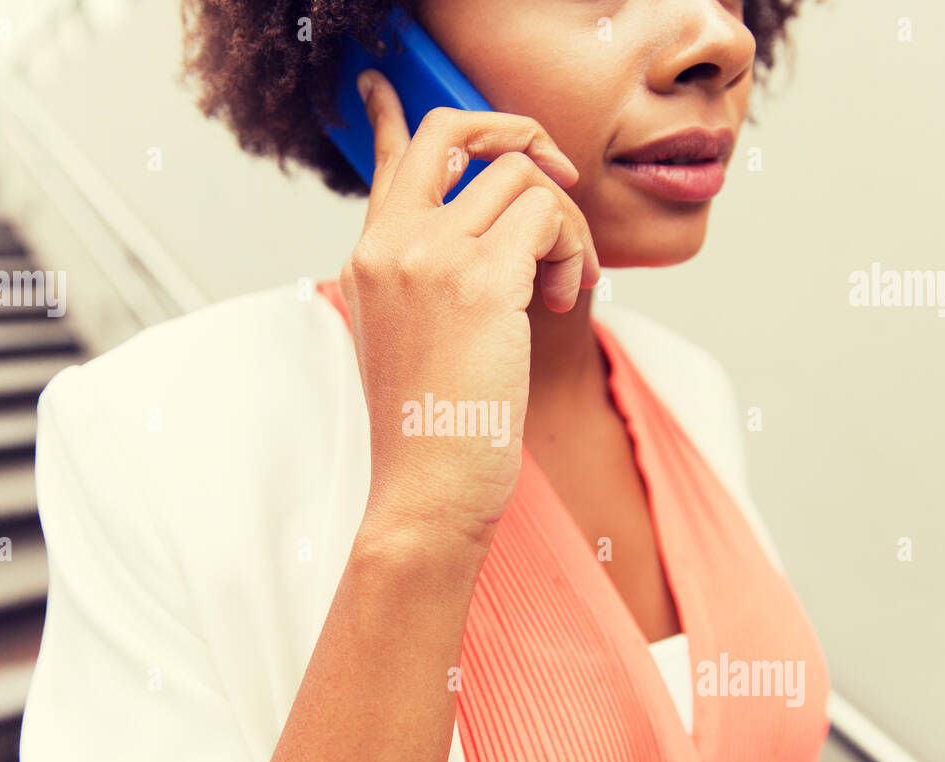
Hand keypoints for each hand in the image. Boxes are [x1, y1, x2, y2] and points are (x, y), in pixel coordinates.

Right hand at [340, 68, 600, 546]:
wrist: (425, 492)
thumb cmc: (432, 430)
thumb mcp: (412, 342)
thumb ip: (431, 280)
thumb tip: (496, 242)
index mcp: (369, 258)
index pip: (383, 163)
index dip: (388, 116)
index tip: (380, 86)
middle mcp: (389, 244)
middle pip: (451, 131)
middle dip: (517, 132)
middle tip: (555, 174)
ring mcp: (428, 257)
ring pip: (521, 176)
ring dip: (565, 223)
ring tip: (564, 284)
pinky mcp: (478, 280)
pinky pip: (548, 215)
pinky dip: (574, 249)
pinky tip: (566, 299)